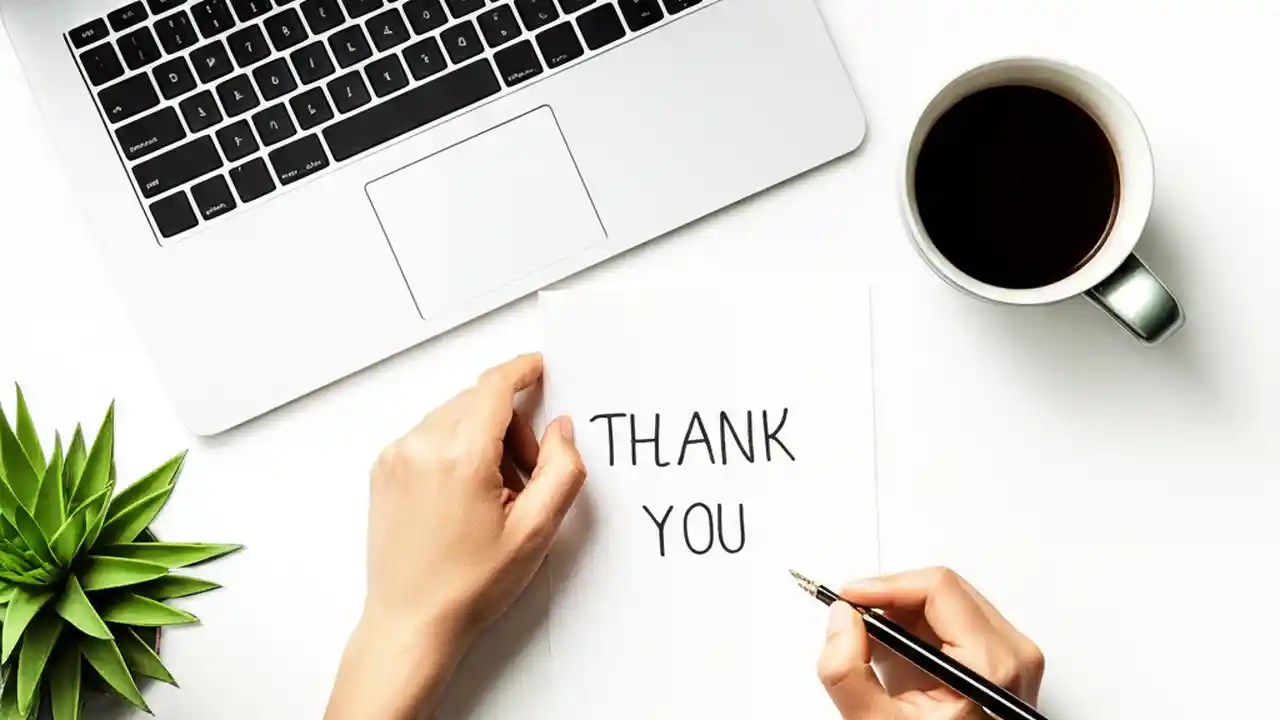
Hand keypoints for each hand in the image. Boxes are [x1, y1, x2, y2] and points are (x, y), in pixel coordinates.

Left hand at [326, 354, 587, 719]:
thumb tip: (561, 430)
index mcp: (460, 458)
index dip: (521, 372)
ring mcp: (396, 458)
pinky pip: (427, 436)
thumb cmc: (469, 586)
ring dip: (481, 438)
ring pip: (452, 417)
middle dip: (509, 425)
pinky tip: (465, 496)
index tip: (537, 369)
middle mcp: (420, 448)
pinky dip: (453, 450)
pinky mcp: (383, 471)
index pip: (493, 388)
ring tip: (493, 495)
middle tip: (525, 476)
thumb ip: (561, 470)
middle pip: (476, 403)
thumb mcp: (536, 531)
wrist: (411, 623)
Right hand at [818, 568, 1044, 719]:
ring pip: (949, 600)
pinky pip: (958, 619)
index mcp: (991, 667)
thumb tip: (841, 619)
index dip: (885, 586)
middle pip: (943, 590)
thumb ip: (847, 671)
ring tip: (874, 643)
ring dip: (904, 613)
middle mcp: (1013, 654)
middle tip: (853, 618)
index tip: (849, 598)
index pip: (938, 589)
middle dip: (891, 599)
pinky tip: (899, 651)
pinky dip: (921, 626)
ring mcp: (1014, 655)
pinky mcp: (1006, 658)